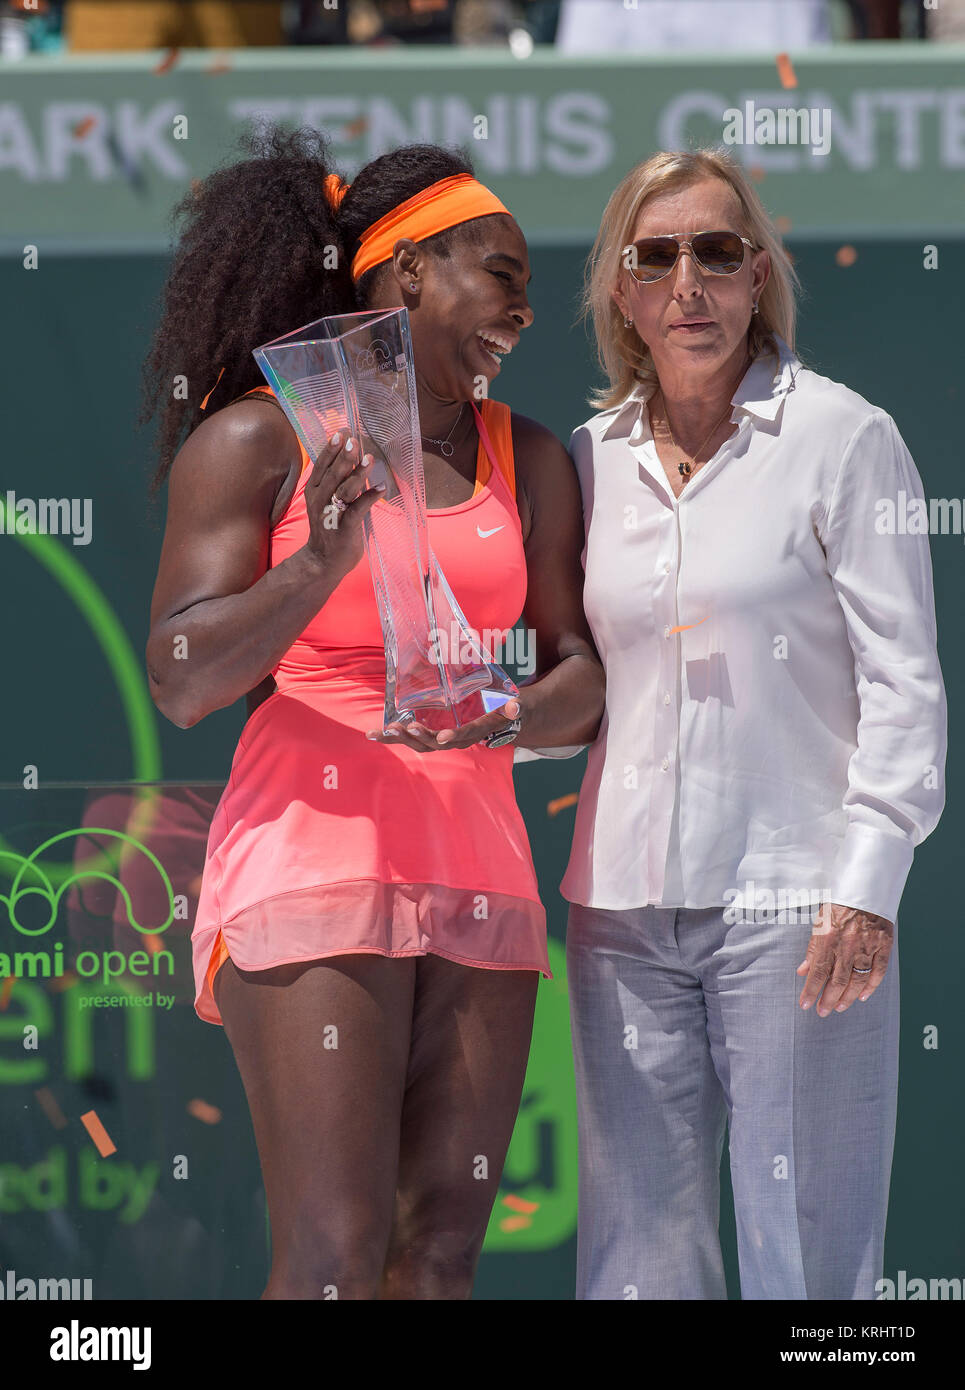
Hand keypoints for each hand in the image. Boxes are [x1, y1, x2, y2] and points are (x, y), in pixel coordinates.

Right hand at [303, 432, 384, 575]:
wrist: (322, 561)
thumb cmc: (328, 526)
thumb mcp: (325, 500)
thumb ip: (335, 481)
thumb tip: (350, 455)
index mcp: (314, 491)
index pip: (321, 466)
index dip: (331, 449)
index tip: (341, 432)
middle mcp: (320, 501)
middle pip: (333, 475)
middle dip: (344, 456)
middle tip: (354, 440)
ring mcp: (332, 515)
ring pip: (344, 490)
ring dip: (358, 474)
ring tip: (370, 458)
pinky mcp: (345, 528)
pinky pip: (358, 510)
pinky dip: (369, 498)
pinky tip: (381, 488)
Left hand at [365, 699, 520, 753]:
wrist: (504, 717)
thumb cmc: (508, 708)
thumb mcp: (517, 706)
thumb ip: (516, 707)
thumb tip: (516, 706)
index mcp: (478, 730)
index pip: (466, 735)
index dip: (454, 736)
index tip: (442, 738)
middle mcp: (459, 739)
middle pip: (437, 743)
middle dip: (419, 737)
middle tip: (403, 728)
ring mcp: (443, 739)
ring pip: (421, 744)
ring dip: (401, 739)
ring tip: (383, 731)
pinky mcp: (432, 735)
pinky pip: (412, 739)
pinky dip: (392, 737)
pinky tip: (374, 733)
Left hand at [796, 902, 893, 1015]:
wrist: (865, 889)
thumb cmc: (839, 905)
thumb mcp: (819, 923)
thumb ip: (812, 949)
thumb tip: (803, 970)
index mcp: (828, 939)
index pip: (818, 972)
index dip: (811, 991)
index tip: (805, 1004)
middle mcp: (847, 945)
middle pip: (837, 981)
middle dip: (828, 999)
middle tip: (823, 1011)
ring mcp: (867, 946)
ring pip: (857, 981)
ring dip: (847, 997)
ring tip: (839, 1007)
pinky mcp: (883, 945)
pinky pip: (878, 972)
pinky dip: (871, 987)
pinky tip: (862, 996)